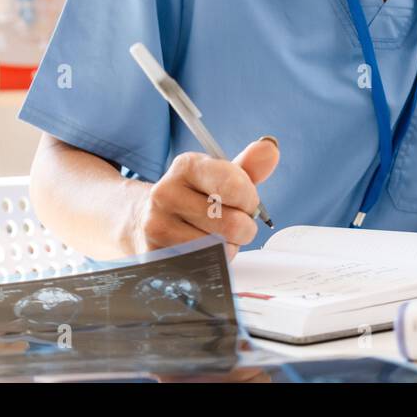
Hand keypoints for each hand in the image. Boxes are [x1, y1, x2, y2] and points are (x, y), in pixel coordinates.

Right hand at [127, 137, 278, 262]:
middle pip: (232, 223)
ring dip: (229, 248)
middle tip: (233, 224)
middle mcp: (165, 193)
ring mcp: (156, 226)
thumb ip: (249, 166)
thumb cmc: (195, 198)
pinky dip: (212, 263)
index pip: (234, 186)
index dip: (249, 200)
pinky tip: (203, 251)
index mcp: (186, 166)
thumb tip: (269, 148)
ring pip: (220, 249)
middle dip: (244, 228)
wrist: (147, 219)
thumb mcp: (220, 177)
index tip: (246, 202)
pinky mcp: (156, 256)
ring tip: (216, 237)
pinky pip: (204, 268)